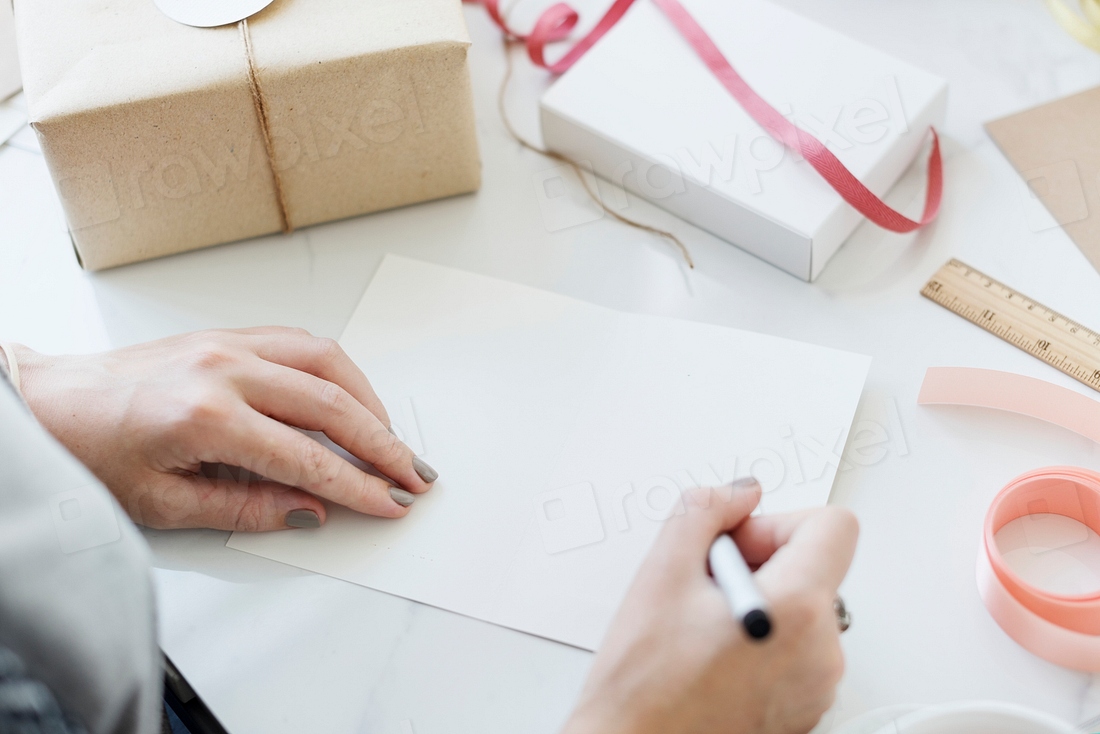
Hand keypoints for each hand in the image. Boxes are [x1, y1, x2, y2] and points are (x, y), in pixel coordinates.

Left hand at [11, 327, 436, 530]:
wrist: (48, 403)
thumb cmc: (91, 450)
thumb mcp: (163, 503)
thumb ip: (244, 508)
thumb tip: (307, 510)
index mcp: (207, 417)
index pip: (306, 458)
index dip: (356, 486)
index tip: (388, 504)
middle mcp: (225, 370)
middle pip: (332, 405)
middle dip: (382, 444)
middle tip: (412, 475)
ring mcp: (228, 344)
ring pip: (326, 362)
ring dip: (369, 401)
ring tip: (390, 438)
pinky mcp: (226, 334)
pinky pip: (300, 342)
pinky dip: (337, 370)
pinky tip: (350, 396)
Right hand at [562, 480, 857, 733]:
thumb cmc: (643, 684)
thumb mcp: (661, 572)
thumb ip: (705, 510)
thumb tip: (740, 494)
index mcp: (797, 610)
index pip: (834, 525)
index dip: (779, 521)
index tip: (739, 542)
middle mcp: (822, 652)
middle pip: (814, 567)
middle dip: (761, 561)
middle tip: (704, 585)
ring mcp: (816, 687)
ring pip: (804, 608)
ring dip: (759, 601)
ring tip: (703, 626)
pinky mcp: (804, 709)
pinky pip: (798, 649)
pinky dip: (763, 639)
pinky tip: (713, 654)